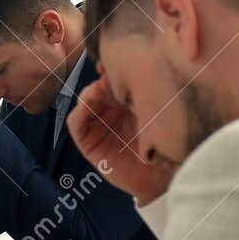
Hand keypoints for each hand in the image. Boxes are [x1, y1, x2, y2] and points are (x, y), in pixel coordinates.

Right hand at [67, 74, 176, 202]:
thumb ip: (143, 95)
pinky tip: (89, 103)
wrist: (160, 179)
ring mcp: (97, 126)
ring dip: (91, 92)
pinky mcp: (87, 142)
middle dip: (102, 78)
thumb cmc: (162, 147)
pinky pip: (76, 122)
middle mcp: (110, 111)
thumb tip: (140, 69)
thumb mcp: (154, 115)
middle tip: (110, 72)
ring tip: (101, 88)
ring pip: (86, 100)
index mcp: (127, 103)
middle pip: (99, 87)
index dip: (114, 69)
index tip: (120, 60)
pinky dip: (79, 111)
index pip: (114, 80)